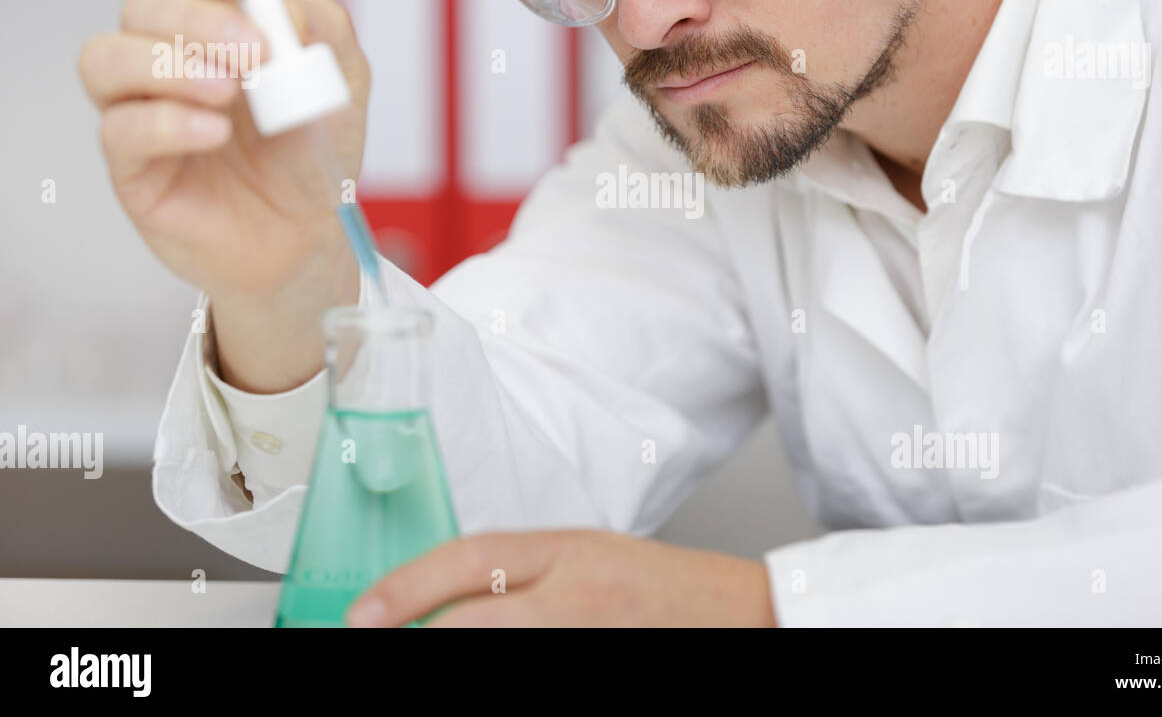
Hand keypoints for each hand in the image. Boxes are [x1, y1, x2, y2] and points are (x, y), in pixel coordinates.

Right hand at [78, 0, 370, 303]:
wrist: (310, 234)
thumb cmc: (312, 153)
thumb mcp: (340, 83)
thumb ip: (323, 32)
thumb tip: (283, 6)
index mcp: (212, 30)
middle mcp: (166, 63)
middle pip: (143, 8)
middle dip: (197, 19)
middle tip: (253, 52)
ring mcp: (141, 113)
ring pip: (105, 60)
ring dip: (168, 64)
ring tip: (230, 91)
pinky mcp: (133, 170)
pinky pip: (121, 131)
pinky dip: (167, 123)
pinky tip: (214, 133)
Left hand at [345, 529, 778, 626]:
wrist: (741, 612)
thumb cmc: (664, 587)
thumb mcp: (589, 555)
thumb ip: (523, 570)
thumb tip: (443, 598)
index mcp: (569, 551)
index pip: (470, 558)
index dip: (406, 587)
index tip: (362, 614)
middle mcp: (573, 596)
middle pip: (470, 619)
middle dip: (413, 628)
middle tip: (370, 635)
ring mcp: (584, 638)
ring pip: (490, 648)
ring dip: (450, 650)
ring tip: (415, 646)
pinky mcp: (594, 669)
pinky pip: (526, 669)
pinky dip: (491, 665)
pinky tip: (473, 657)